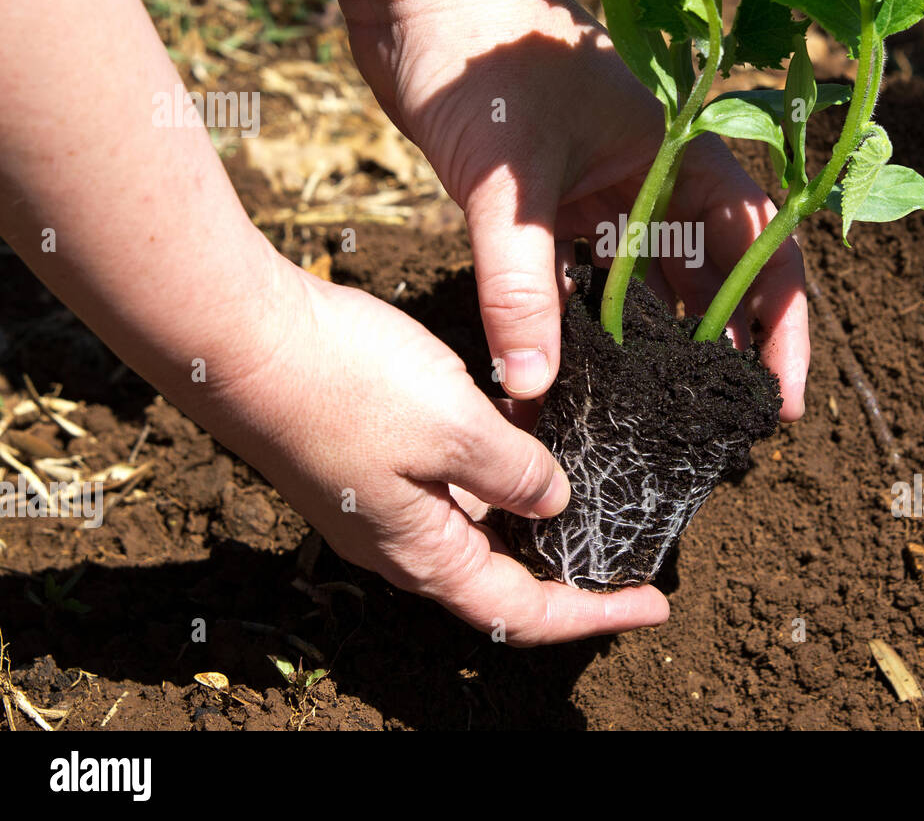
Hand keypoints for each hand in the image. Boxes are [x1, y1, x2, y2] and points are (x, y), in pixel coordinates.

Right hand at [194, 260, 670, 645]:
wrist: (242, 338)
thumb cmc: (346, 385)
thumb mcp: (456, 429)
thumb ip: (516, 472)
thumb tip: (554, 501)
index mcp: (425, 553)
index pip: (524, 611)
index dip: (594, 614)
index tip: (653, 603)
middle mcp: (402, 542)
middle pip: (502, 578)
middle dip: (568, 570)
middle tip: (629, 550)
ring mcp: (381, 503)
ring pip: (478, 527)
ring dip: (535, 514)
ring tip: (593, 489)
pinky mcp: (371, 461)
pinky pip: (451, 485)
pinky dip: (497, 470)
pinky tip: (527, 433)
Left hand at [343, 0, 810, 416]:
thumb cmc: (482, 54)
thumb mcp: (510, 179)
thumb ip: (521, 285)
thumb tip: (534, 388)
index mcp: (682, 152)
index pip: (760, 247)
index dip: (780, 325)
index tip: (781, 398)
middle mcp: (651, 174)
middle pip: (706, 274)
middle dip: (718, 349)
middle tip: (717, 426)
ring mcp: (597, 187)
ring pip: (639, 281)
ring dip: (645, 344)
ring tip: (651, 417)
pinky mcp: (544, 199)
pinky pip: (572, 275)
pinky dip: (572, 323)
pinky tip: (568, 374)